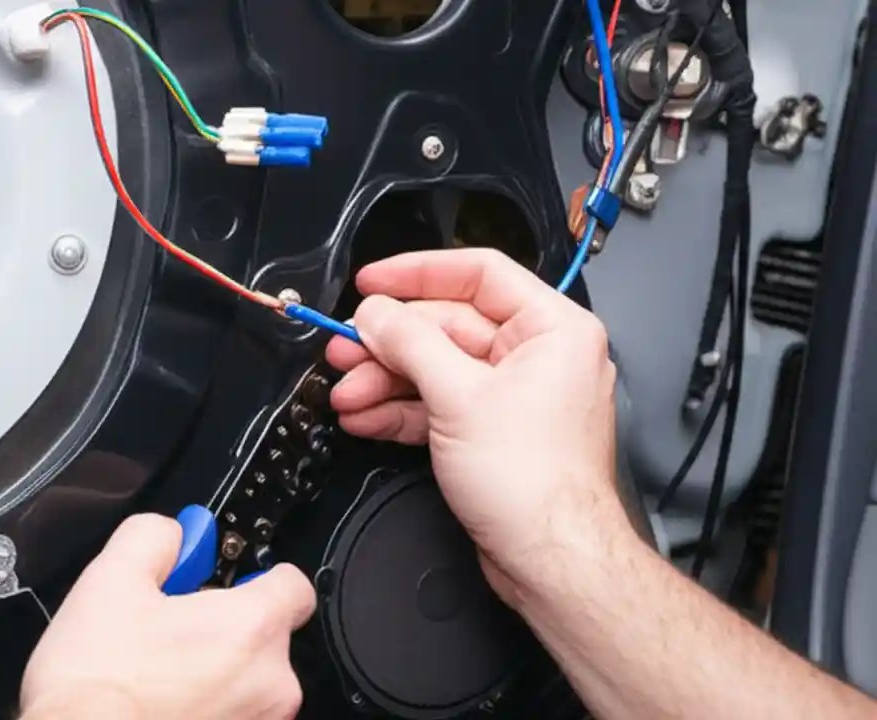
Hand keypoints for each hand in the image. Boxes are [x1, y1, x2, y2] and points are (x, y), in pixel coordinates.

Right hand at [19, 514, 315, 719]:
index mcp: (251, 627)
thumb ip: (153, 536)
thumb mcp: (110, 579)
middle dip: (223, 627)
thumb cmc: (96, 686)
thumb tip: (171, 534)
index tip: (221, 582)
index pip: (293, 584)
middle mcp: (271, 682)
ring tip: (158, 672)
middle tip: (170, 630)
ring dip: (216, 672)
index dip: (255, 575)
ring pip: (249, 681)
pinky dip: (208, 708)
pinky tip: (162, 703)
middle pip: (265, 635)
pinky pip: (234, 714)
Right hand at [326, 249, 633, 601]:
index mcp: (552, 330)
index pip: (479, 274)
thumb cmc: (536, 486)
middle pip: (448, 327)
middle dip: (389, 343)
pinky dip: (401, 411)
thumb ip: (410, 344)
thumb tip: (377, 314)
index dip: (417, 273)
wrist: (550, 561)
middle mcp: (539, 357)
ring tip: (346, 392)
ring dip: (385, 380)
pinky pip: (440, 405)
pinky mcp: (493, 433)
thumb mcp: (458, 397)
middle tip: (345, 347)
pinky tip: (365, 417)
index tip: (372, 282)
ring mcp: (515, 397)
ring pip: (437, 369)